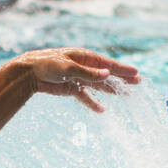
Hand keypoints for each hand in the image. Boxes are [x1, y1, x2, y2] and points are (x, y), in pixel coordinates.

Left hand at [18, 47, 140, 112]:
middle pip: (107, 74)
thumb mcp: (68, 68)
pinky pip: (85, 97)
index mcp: (85, 57)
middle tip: (138, 83)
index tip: (136, 74)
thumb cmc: (48, 65)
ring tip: (127, 96)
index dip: (123, 69)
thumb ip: (88, 73)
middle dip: (122, 79)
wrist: (29, 73)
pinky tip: (102, 110)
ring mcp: (79, 78)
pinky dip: (93, 103)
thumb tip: (107, 74)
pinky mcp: (71, 88)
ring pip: (99, 86)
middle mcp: (84, 67)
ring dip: (112, 91)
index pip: (108, 64)